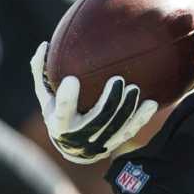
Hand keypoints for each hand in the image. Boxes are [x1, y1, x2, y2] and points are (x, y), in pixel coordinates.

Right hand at [29, 43, 158, 163]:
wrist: (73, 149)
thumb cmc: (57, 112)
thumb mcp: (45, 96)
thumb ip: (41, 71)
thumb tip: (44, 44)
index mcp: (60, 122)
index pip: (62, 110)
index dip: (66, 98)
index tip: (72, 79)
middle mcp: (79, 136)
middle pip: (97, 120)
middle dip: (109, 101)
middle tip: (118, 79)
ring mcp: (99, 142)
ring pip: (116, 127)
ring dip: (127, 108)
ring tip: (134, 89)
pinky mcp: (114, 143)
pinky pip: (130, 131)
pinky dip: (141, 118)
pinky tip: (152, 103)